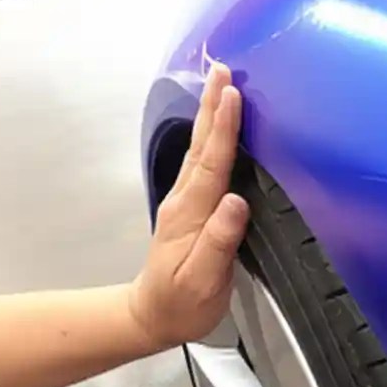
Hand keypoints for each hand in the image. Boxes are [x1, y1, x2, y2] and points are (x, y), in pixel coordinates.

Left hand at [129, 63, 248, 348]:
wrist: (151, 316)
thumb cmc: (181, 304)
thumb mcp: (201, 281)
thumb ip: (218, 241)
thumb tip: (235, 202)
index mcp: (191, 214)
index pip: (212, 164)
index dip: (224, 129)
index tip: (233, 96)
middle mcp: (185, 200)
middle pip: (202, 146)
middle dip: (214, 107)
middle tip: (223, 70)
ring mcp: (185, 202)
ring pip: (201, 150)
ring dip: (212, 116)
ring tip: (223, 87)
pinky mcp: (190, 208)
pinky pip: (204, 163)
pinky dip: (213, 138)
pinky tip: (220, 128)